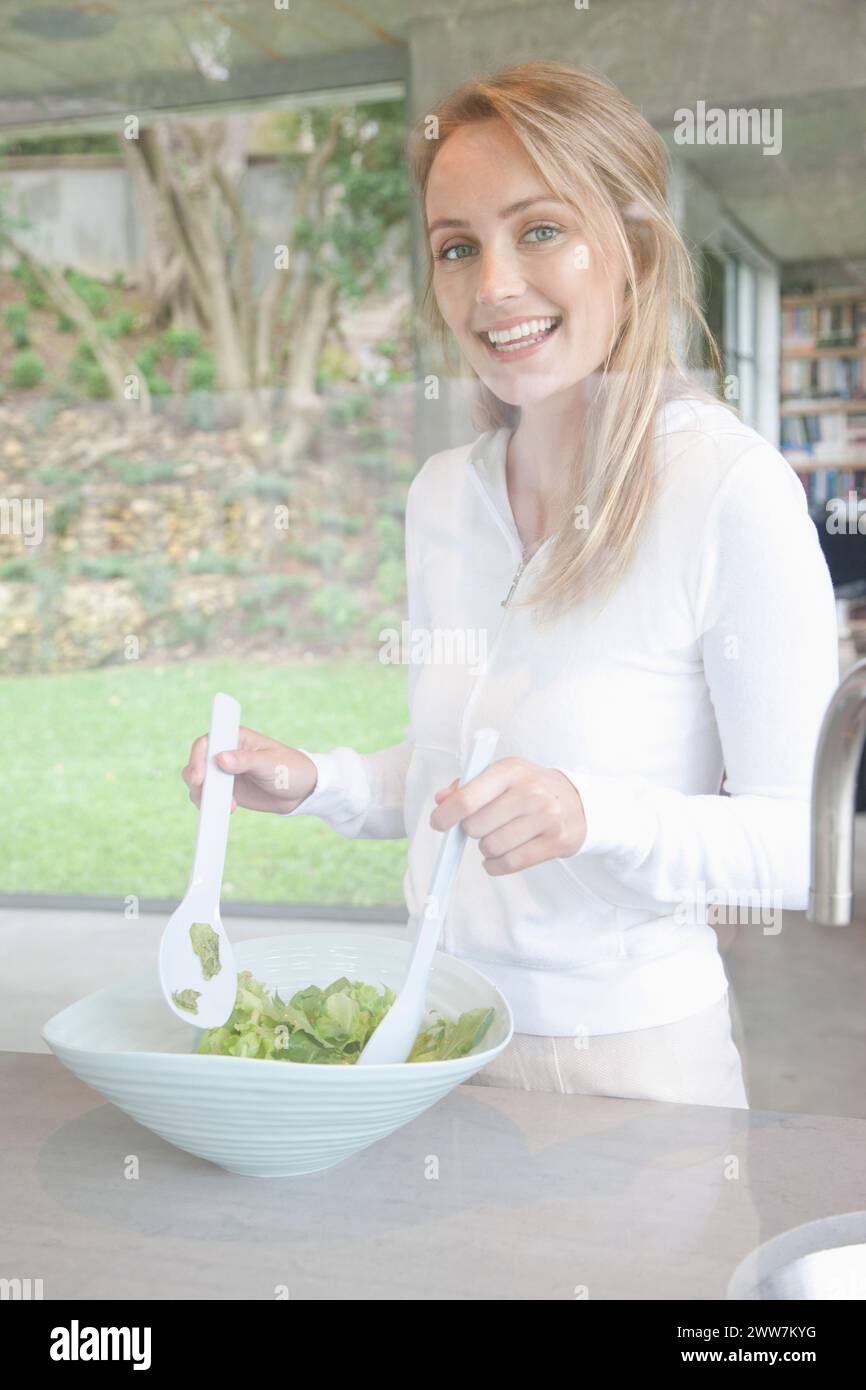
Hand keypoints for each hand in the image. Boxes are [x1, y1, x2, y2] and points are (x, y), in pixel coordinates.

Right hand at [182, 725, 317, 814]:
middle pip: (197, 763)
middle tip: (209, 798)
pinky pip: (209, 798)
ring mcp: (224, 773)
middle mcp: (225, 753)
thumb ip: (245, 761)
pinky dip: (211, 805)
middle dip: (197, 781)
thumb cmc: (290, 768)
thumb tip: (220, 759)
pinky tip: (229, 810)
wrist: (302, 790)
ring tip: (226, 806)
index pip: (207, 742)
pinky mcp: (227, 791)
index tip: (199, 777)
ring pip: (199, 782)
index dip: (197, 758)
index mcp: (235, 737)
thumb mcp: (270, 764)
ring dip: (203, 795)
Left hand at [430, 757, 586, 874]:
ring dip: (486, 848)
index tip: (438, 823)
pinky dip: (495, 865)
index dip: (446, 815)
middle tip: (481, 826)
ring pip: (492, 847)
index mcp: (511, 770)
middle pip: (476, 827)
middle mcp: (531, 791)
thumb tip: (441, 801)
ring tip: (496, 838)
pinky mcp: (557, 841)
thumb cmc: (528, 788)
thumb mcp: (500, 775)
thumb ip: (467, 785)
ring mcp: (547, 817)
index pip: (467, 798)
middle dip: (471, 831)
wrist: (578, 801)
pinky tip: (498, 857)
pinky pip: (510, 863)